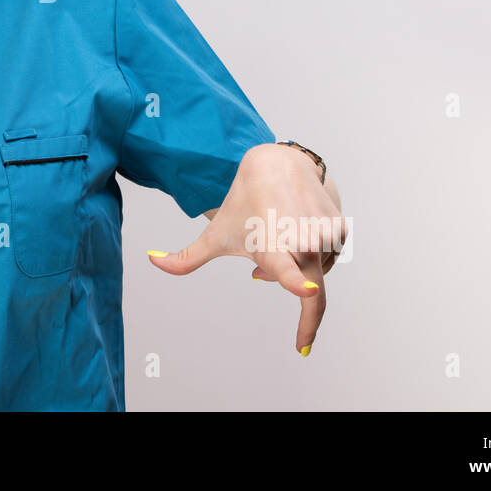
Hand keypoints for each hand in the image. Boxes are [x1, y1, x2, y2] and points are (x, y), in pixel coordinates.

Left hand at [147, 144, 347, 356]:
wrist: (277, 164)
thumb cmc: (244, 203)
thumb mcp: (217, 233)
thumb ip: (187, 258)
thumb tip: (152, 260)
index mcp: (271, 247)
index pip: (285, 268)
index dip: (295, 282)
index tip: (306, 290)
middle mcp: (302, 241)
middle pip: (309, 291)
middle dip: (301, 310)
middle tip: (292, 325)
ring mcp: (324, 236)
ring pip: (315, 274)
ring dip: (298, 271)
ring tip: (274, 245)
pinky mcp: (338, 230)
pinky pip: (327, 260)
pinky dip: (312, 258)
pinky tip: (295, 240)